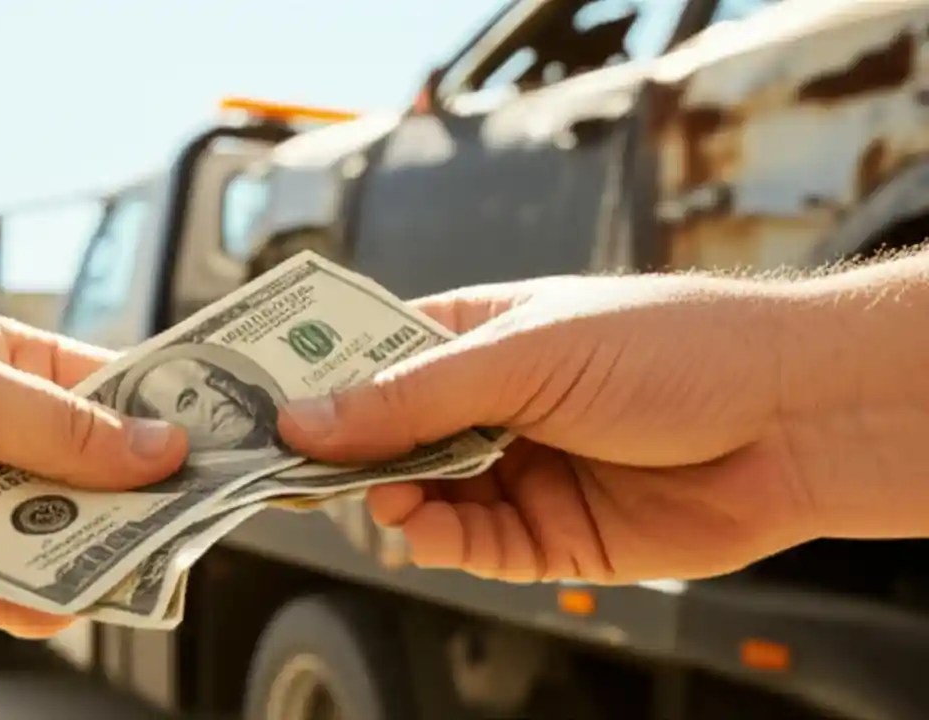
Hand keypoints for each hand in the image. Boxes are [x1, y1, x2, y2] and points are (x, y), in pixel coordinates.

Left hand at [0, 309, 185, 635]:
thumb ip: (66, 429)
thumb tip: (159, 445)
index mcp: (0, 365)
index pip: (105, 384)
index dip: (164, 408)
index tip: (223, 432)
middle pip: (97, 466)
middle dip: (142, 488)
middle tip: (199, 507)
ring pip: (67, 529)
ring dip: (101, 544)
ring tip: (147, 558)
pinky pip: (21, 587)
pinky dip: (50, 597)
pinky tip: (73, 599)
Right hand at [279, 269, 926, 583]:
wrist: (794, 420)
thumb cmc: (668, 347)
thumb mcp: (524, 354)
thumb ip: (410, 397)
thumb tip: (304, 419)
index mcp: (478, 336)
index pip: (371, 356)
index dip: (315, 381)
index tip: (256, 407)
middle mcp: (490, 406)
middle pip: (386, 437)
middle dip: (343, 454)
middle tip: (286, 471)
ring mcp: (517, 471)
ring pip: (420, 499)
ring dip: (390, 501)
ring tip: (381, 497)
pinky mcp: (549, 537)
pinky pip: (472, 547)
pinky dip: (440, 542)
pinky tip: (425, 528)